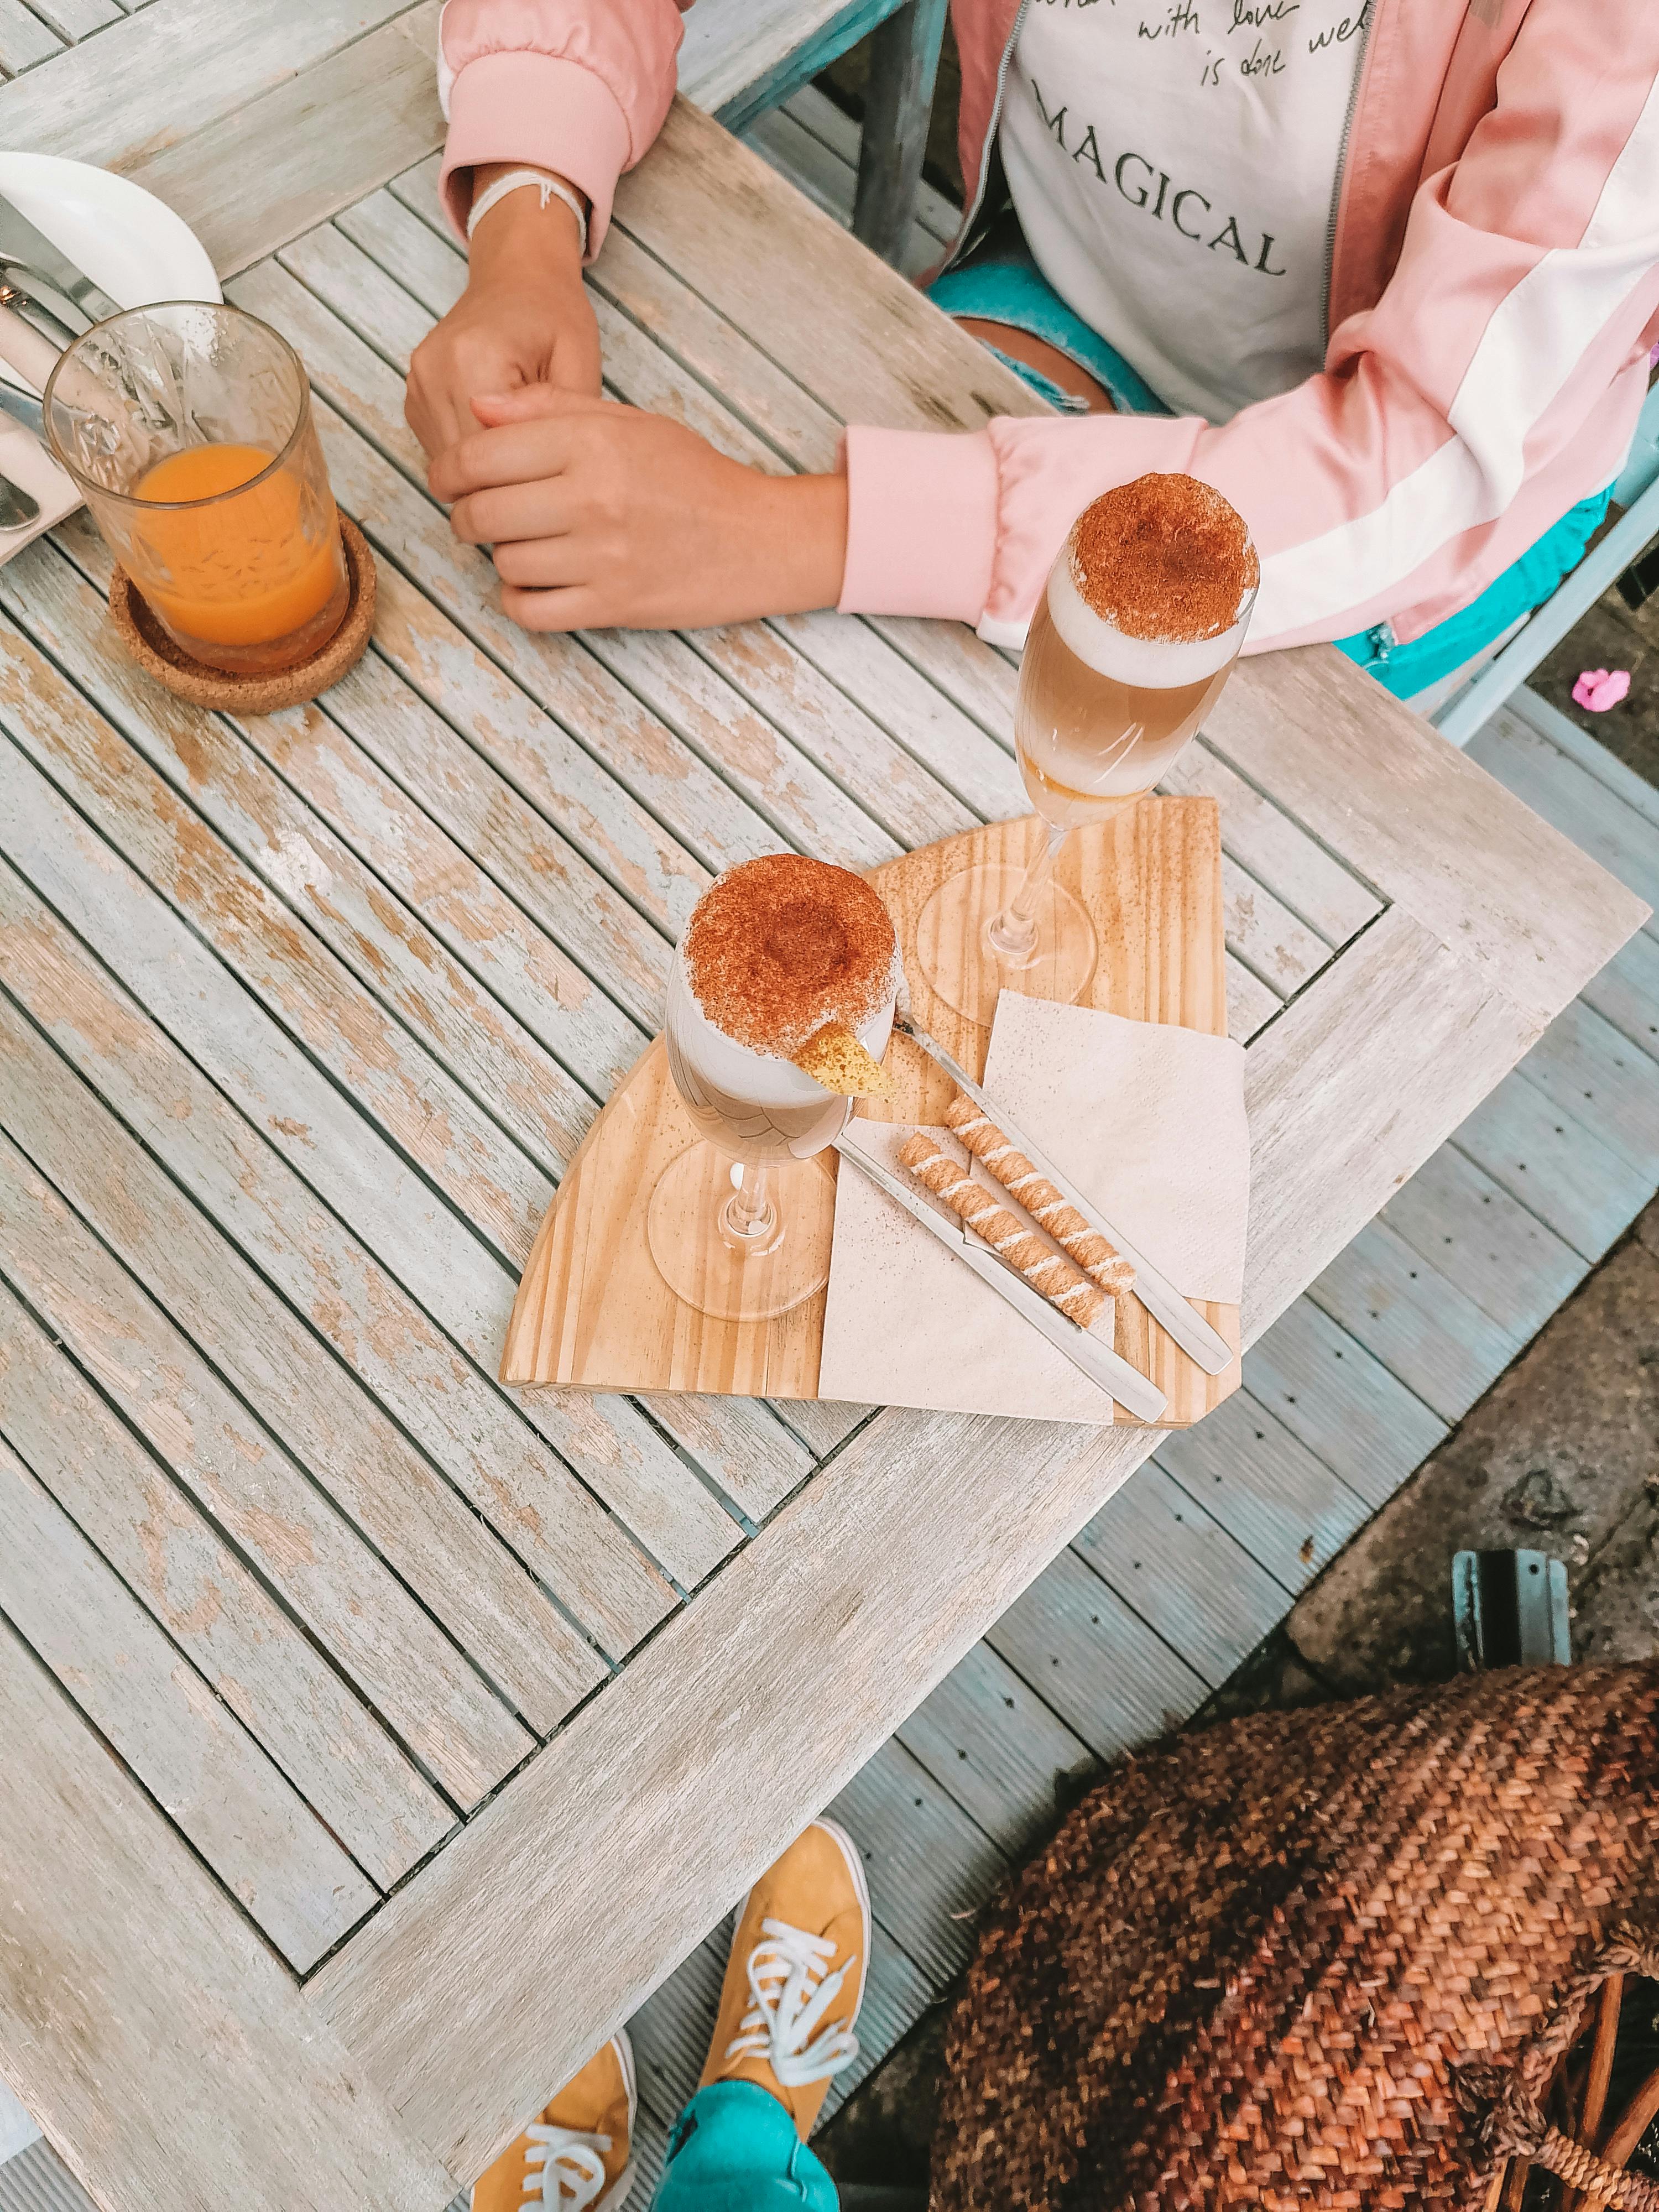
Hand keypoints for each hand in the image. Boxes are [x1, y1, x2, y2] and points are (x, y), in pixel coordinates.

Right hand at [405, 170, 599, 456]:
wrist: (518, 274)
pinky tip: (499, 442)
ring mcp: (417, 384)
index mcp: (474, 360)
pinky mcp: (413, 396)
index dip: (520, 484)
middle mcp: (434, 373)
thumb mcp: (579, 363)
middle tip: (540, 483)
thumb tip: (542, 479)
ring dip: (483, 474)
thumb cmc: (553, 314)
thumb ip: (559, 422)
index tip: (551, 486)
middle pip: (462, 466)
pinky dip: (469, 458)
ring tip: (521, 459)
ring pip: (447, 465)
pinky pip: (439, 450)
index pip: (488, 458)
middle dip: (501, 483)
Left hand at [431, 385, 849, 631]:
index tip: (448, 480)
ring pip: (504, 563)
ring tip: (523, 544)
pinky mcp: (610, 605)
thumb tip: (480, 407)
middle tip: (479, 515)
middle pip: (483, 514)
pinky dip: (520, 599)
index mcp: (591, 442)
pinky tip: (535, 582)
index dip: (448, 472)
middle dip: (468, 516)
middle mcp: (591, 497)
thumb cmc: (692, 475)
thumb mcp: (628, 421)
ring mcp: (600, 556)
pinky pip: (529, 611)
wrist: (756, 538)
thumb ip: (551, 407)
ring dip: (501, 556)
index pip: (480, 457)